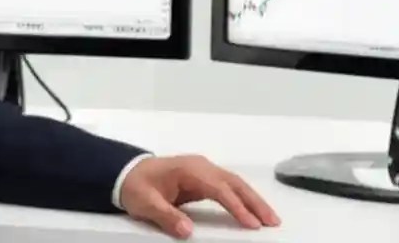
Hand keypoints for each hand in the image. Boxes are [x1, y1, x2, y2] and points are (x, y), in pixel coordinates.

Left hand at [118, 155, 279, 237]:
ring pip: (234, 183)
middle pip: (234, 183)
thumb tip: (187, 231)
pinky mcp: (203, 178)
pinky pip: (228, 187)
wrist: (126, 173)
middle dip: (255, 202)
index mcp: (188, 169)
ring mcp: (203, 170)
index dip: (236, 206)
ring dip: (253, 200)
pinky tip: (252, 211)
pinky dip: (243, 198)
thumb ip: (166, 216)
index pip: (219, 189)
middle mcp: (200, 166)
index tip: (251, 223)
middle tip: (272, 221)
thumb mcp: (146, 204)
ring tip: (270, 219)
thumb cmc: (136, 187)